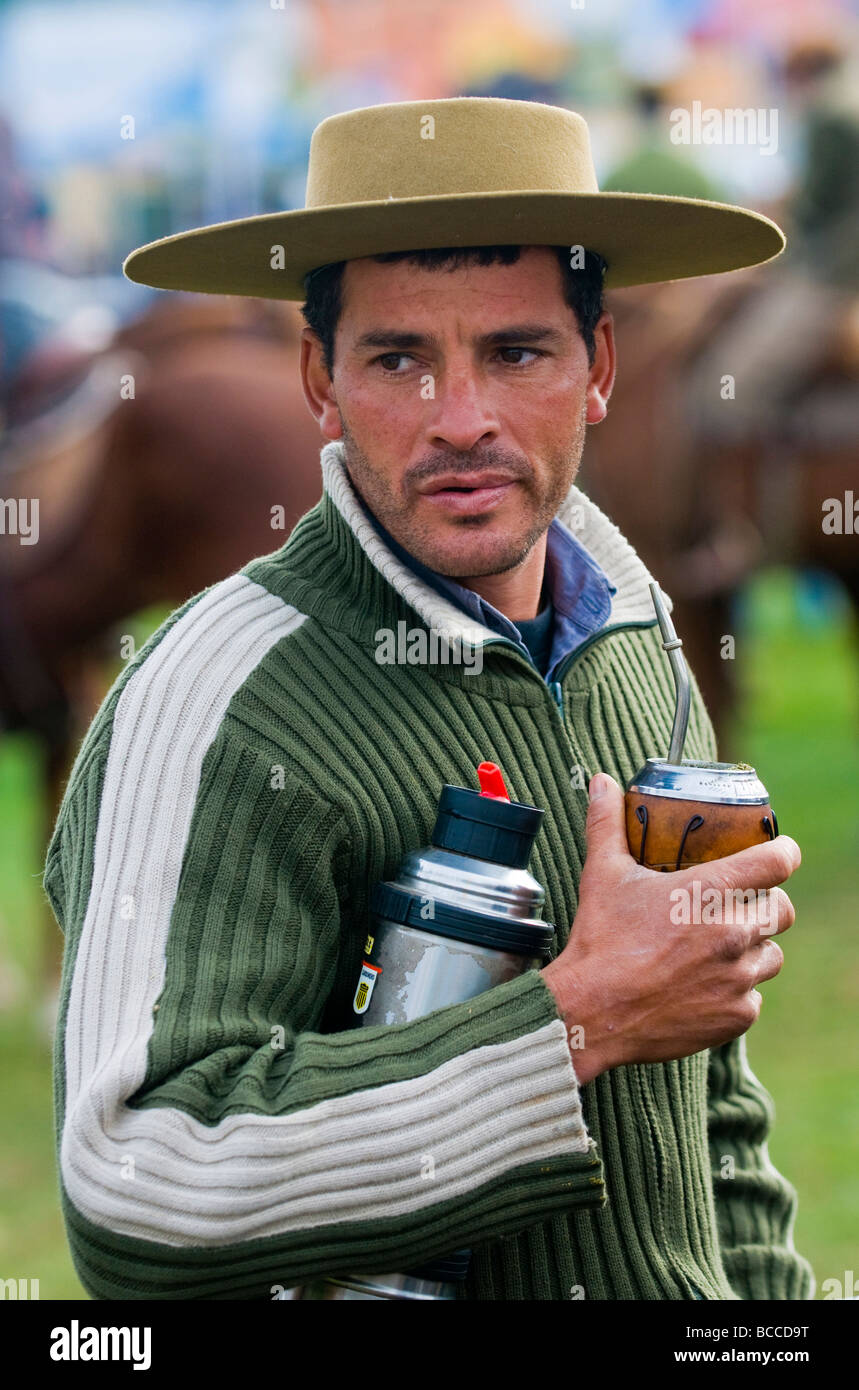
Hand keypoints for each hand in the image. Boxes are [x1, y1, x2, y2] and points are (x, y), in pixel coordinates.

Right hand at [541, 772, 799, 1082]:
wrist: (591, 1013)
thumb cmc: (600, 940)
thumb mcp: (603, 874)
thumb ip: (607, 823)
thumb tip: (601, 782)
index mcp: (711, 891)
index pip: (779, 861)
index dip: (783, 852)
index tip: (776, 852)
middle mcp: (735, 933)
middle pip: (783, 910)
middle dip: (764, 904)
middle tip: (736, 905)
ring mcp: (739, 977)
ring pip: (772, 955)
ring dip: (752, 949)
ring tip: (718, 948)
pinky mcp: (736, 1015)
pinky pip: (753, 997)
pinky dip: (735, 991)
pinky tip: (705, 986)